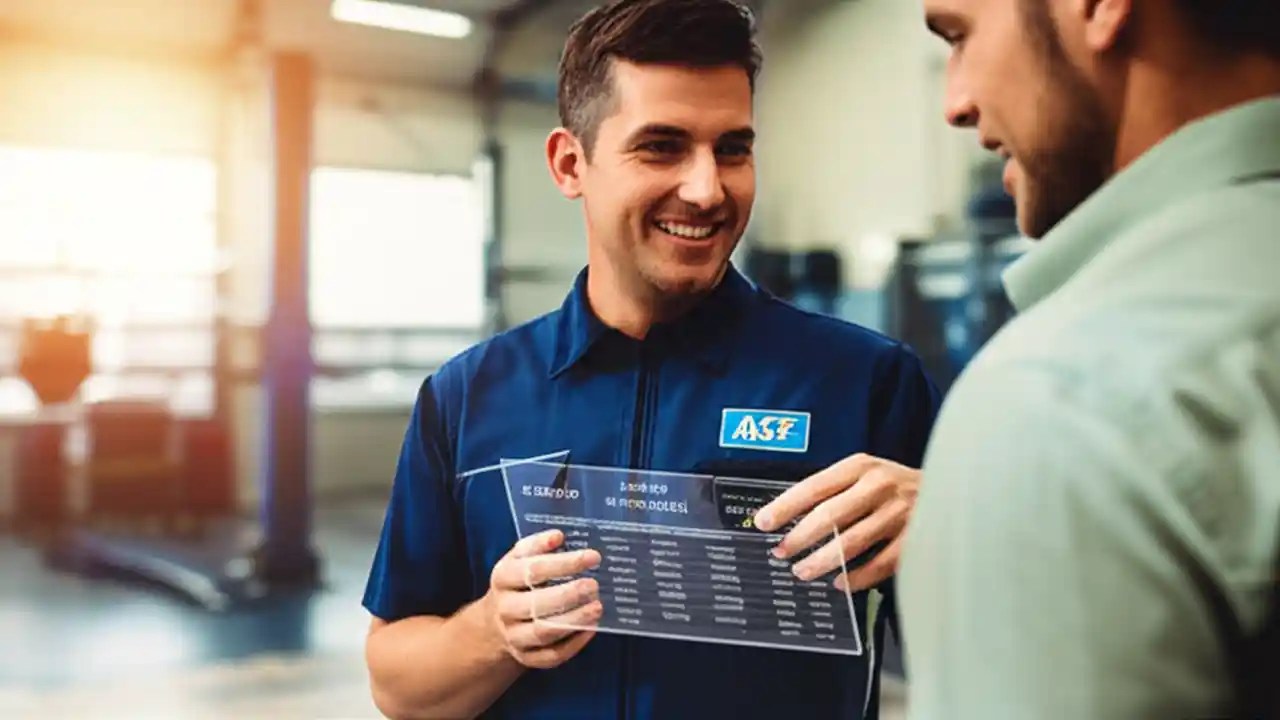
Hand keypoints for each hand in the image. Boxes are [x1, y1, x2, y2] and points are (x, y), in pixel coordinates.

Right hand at [485, 529, 603, 669]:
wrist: (494, 622)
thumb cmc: (517, 583)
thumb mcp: (518, 559)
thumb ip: (536, 546)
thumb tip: (557, 536)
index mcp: (503, 579)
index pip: (532, 571)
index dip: (564, 564)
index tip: (592, 557)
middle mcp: (505, 609)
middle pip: (537, 604)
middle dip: (569, 595)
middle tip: (594, 585)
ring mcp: (514, 636)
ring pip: (544, 632)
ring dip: (574, 620)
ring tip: (597, 607)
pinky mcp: (527, 657)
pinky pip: (552, 655)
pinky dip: (573, 644)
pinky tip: (591, 629)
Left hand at [753, 454, 919, 592]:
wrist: (950, 491)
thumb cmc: (896, 486)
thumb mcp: (866, 475)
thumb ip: (835, 491)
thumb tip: (789, 517)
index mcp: (861, 467)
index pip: (814, 486)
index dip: (785, 506)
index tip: (763, 522)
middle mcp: (879, 486)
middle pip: (830, 515)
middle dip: (799, 537)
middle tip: (781, 552)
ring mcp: (899, 513)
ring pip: (852, 541)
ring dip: (822, 560)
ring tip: (802, 572)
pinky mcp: (915, 539)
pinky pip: (879, 564)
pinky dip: (857, 577)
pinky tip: (840, 583)